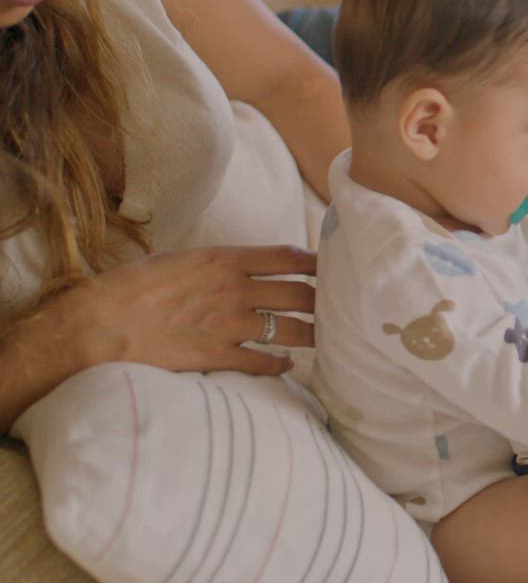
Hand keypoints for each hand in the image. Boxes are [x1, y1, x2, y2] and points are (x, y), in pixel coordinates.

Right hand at [71, 246, 316, 374]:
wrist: (95, 328)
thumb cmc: (126, 291)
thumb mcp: (173, 262)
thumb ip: (210, 265)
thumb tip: (234, 268)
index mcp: (222, 259)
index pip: (285, 257)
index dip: (315, 262)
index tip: (330, 267)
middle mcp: (234, 289)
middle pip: (299, 294)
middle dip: (323, 301)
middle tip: (336, 307)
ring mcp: (229, 324)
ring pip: (291, 329)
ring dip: (312, 335)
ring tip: (323, 339)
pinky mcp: (219, 356)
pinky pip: (264, 362)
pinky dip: (280, 365)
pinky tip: (287, 365)